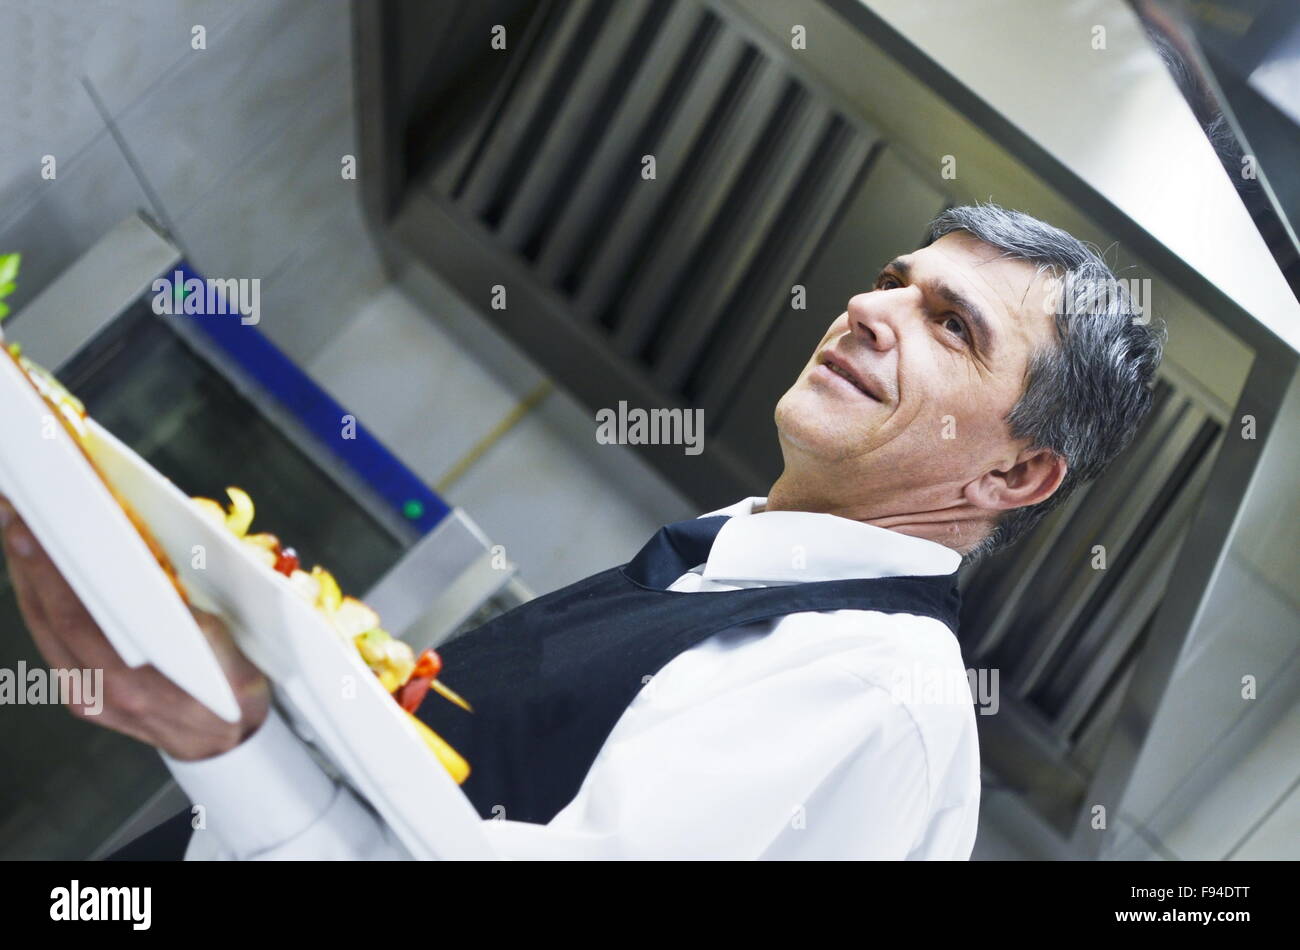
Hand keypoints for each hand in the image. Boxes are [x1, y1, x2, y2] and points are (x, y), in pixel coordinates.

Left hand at [0, 494, 269, 760]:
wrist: (223, 744)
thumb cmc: (231, 693)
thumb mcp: (229, 654)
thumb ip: (194, 621)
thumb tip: (161, 577)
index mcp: (140, 685)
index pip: (79, 618)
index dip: (51, 573)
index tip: (35, 531)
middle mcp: (103, 693)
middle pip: (49, 618)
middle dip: (29, 562)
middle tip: (17, 514)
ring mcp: (86, 697)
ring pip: (43, 630)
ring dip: (27, 578)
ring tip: (21, 535)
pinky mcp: (82, 697)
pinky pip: (50, 643)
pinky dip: (39, 603)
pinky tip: (38, 578)